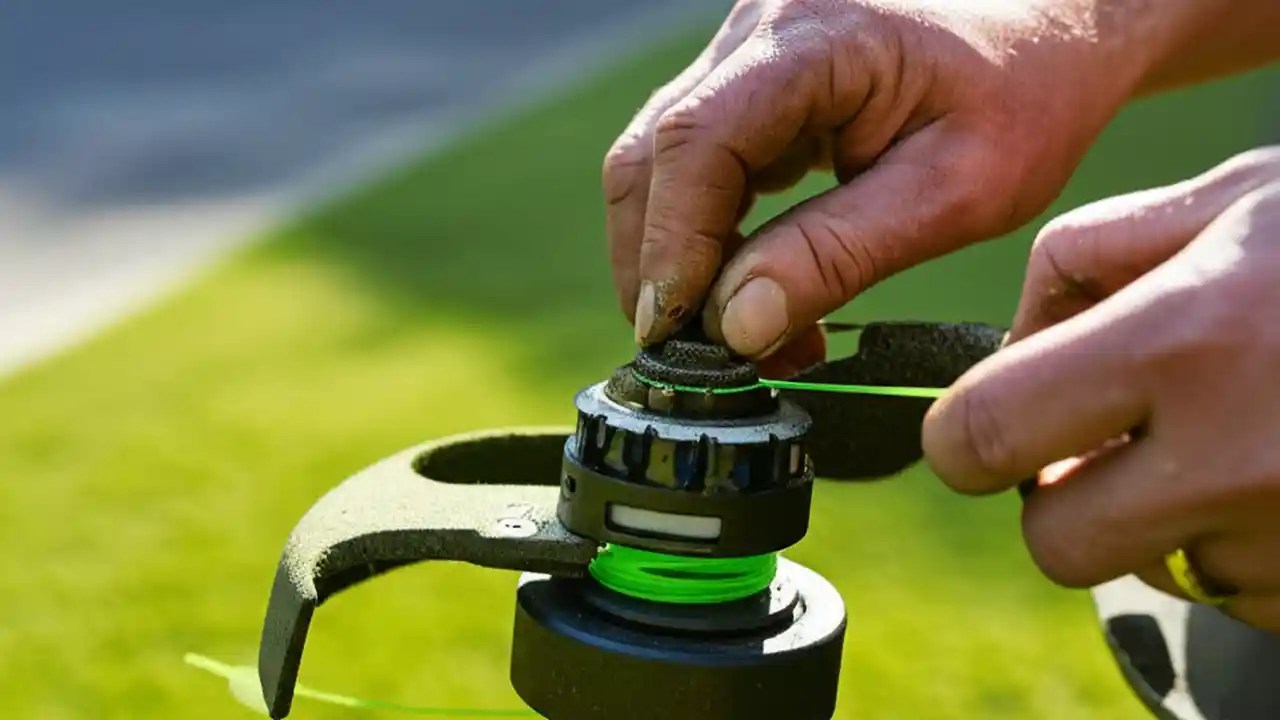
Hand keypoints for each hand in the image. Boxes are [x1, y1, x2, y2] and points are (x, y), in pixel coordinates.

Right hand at [606, 0, 1196, 368]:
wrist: (1056, 17)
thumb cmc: (1028, 90)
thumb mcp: (957, 189)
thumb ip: (839, 254)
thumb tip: (735, 325)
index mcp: (815, 38)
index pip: (698, 141)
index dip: (674, 246)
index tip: (682, 334)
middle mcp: (759, 27)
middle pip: (653, 152)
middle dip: (657, 264)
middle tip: (700, 355)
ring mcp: (747, 47)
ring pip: (659, 159)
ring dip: (675, 254)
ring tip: (735, 332)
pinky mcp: (750, 77)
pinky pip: (694, 157)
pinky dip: (703, 230)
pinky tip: (749, 283)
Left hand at [923, 147, 1279, 628]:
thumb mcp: (1232, 197)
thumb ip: (1090, 257)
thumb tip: (1008, 346)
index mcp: (1186, 341)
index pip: (984, 434)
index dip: (963, 437)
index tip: (979, 431)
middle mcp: (1240, 457)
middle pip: (1052, 542)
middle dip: (1058, 498)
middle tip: (1105, 445)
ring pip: (1155, 569)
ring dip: (1171, 516)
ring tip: (1248, 430)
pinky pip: (1246, 594)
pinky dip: (1250, 544)